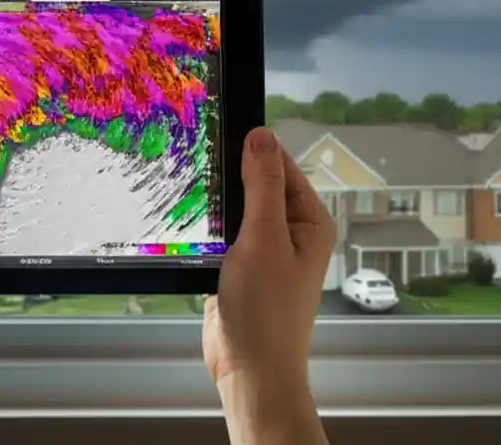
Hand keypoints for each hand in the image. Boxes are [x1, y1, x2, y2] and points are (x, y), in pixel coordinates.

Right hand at [203, 127, 335, 443]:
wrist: (249, 368)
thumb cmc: (266, 310)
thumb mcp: (263, 238)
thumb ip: (262, 185)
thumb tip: (261, 135)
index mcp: (311, 221)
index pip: (282, 167)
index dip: (253, 150)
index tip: (219, 132)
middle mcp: (293, 232)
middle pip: (259, 185)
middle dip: (231, 177)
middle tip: (198, 161)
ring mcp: (267, 250)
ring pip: (239, 210)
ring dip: (218, 204)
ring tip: (190, 190)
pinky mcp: (243, 267)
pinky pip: (226, 234)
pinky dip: (210, 227)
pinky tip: (189, 221)